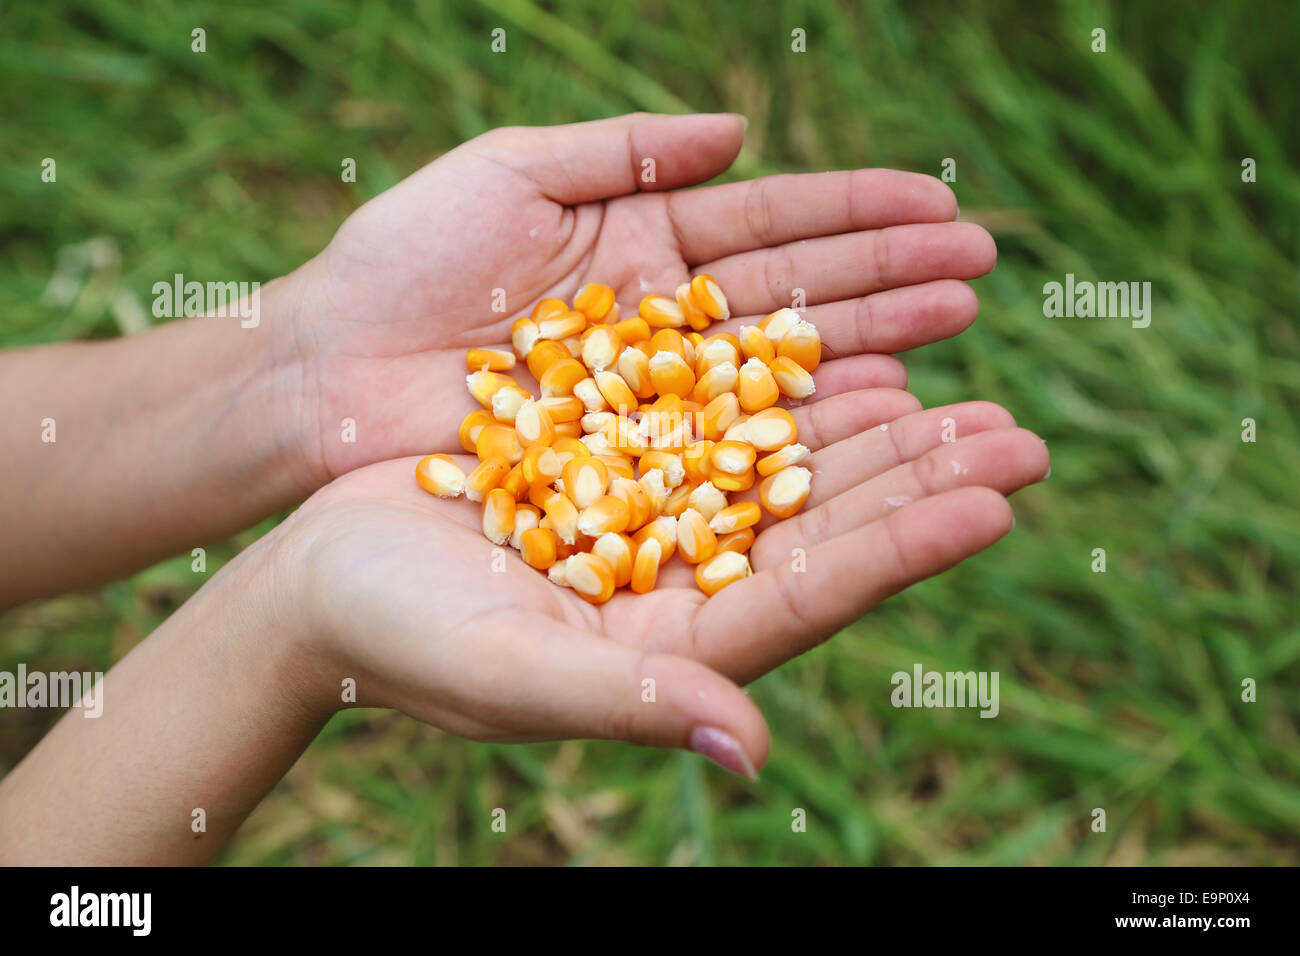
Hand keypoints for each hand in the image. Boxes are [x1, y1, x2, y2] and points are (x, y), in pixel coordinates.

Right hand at [273, 397, 1047, 777]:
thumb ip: (636, 703)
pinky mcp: (616, 465)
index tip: (992, 499)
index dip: (901, 547)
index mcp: (671, 649)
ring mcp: (653, 523)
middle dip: (917, 481)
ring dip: (871, 432)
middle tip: (1018, 437)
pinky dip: (780, 388)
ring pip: (782, 469)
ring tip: (962, 393)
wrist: (316, 583)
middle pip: (819, 527)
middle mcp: (679, 587)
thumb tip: (758, 749)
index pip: (808, 595)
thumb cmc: (393, 643)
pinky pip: (716, 418)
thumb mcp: (509, 675)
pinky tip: (842, 358)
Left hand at [286, 112, 996, 484]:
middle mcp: (664, 330)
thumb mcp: (506, 175)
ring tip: (958, 349)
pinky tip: (876, 418)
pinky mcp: (631, 469)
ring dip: (871, 360)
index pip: (771, 228)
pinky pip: (727, 451)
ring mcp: (653, 404)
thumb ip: (619, 153)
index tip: (942, 209)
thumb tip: (737, 132)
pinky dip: (800, 435)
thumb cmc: (397, 263)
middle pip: (796, 302)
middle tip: (983, 277)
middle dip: (890, 285)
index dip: (857, 217)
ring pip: (778, 379)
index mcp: (642, 248)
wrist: (320, 374)